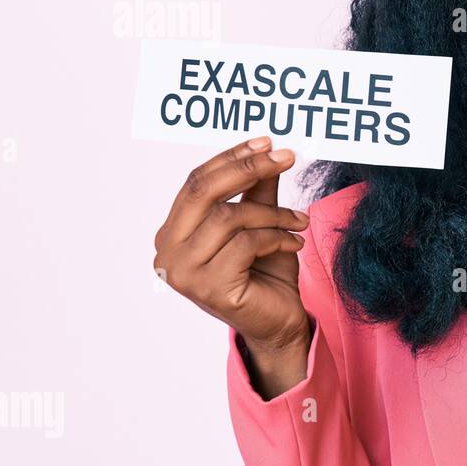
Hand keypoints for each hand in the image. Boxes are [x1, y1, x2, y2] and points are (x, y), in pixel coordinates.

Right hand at [153, 137, 312, 362]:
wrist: (279, 323)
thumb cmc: (266, 273)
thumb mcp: (261, 223)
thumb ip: (257, 190)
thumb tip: (267, 149)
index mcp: (172, 231)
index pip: (196, 182)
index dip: (231, 158)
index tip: (266, 141)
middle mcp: (167, 251)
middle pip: (203, 193)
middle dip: (248, 169)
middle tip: (286, 157)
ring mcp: (183, 272)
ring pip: (228, 218)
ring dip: (273, 213)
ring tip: (299, 220)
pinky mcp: (209, 288)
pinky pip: (245, 244)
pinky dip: (277, 237)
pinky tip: (295, 243)